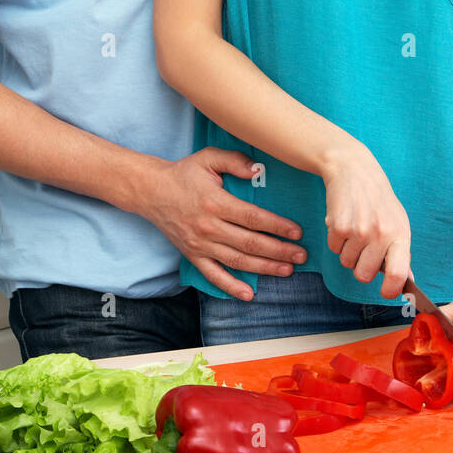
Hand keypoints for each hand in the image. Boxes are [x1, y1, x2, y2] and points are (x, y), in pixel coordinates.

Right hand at [151, 146, 306, 298]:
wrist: (151, 191)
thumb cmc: (184, 173)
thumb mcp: (208, 157)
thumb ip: (234, 160)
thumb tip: (258, 170)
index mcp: (216, 202)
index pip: (253, 218)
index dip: (277, 227)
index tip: (297, 232)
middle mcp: (209, 227)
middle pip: (250, 243)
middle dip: (279, 251)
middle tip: (301, 256)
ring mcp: (200, 244)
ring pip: (237, 261)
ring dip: (264, 268)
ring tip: (287, 270)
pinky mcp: (192, 255)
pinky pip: (213, 275)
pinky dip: (231, 287)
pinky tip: (249, 294)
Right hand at [320, 142, 410, 299]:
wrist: (355, 171)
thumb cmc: (379, 200)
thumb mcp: (398, 222)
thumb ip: (401, 253)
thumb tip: (407, 280)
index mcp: (400, 235)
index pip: (398, 273)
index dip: (391, 289)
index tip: (385, 292)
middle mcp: (381, 234)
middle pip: (363, 275)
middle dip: (360, 267)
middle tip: (363, 250)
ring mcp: (359, 230)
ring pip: (346, 262)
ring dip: (347, 251)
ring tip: (354, 230)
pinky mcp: (339, 225)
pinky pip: (333, 248)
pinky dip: (336, 239)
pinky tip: (344, 222)